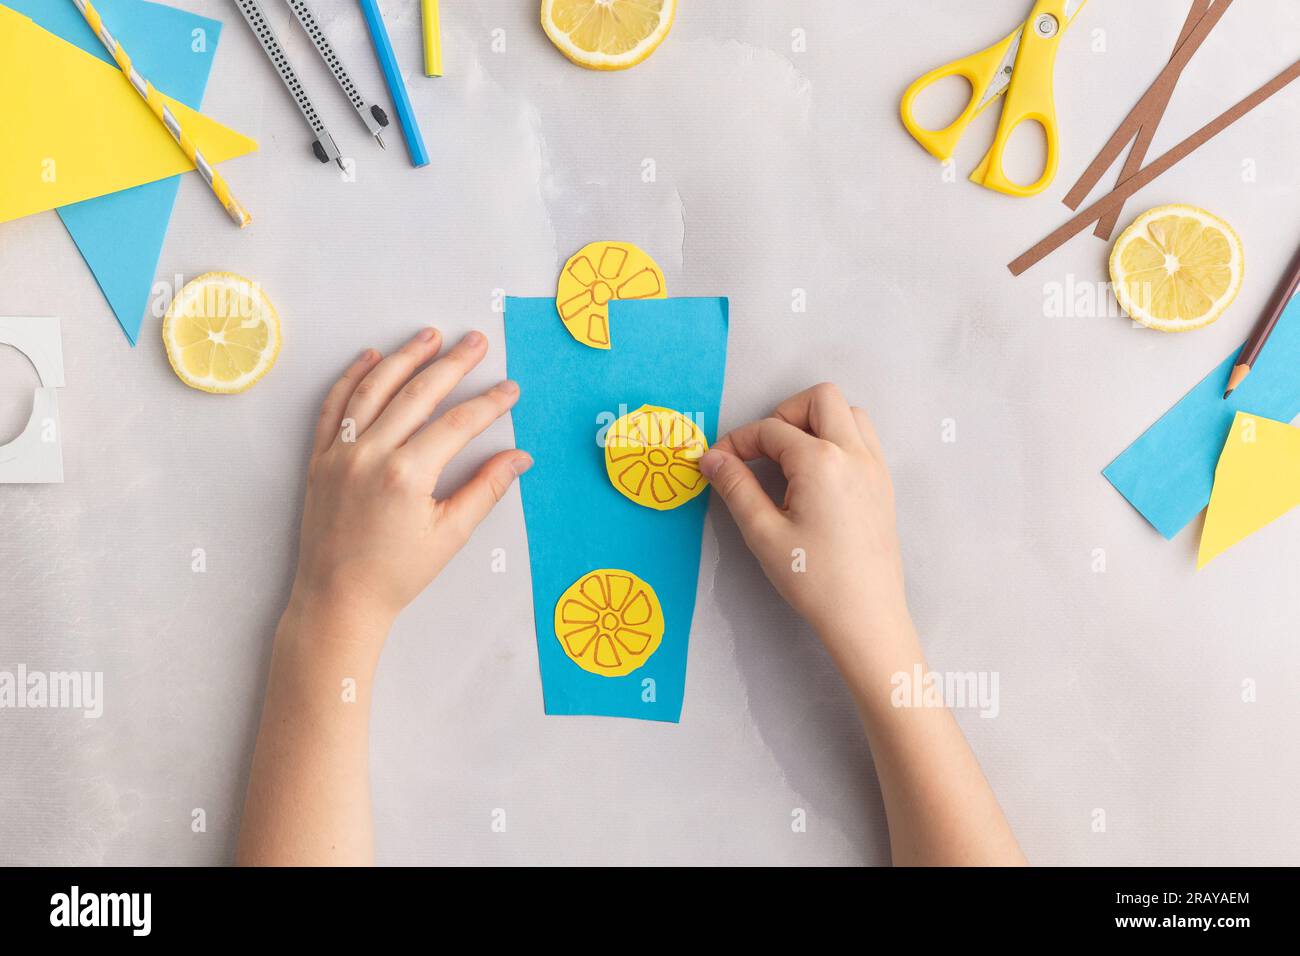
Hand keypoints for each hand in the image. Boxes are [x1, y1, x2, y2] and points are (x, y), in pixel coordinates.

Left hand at [290, 328, 530, 636]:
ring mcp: (340, 453)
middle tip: (477, 341)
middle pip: (418, 393)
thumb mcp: (450, 535)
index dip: (489, 403)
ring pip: (375, 388)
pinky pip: (334, 405)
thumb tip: (520, 458)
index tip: (511, 389)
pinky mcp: (319, 458)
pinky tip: (371, 357)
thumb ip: (486, 490)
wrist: (337, 600)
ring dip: (405, 357)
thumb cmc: (396, 575)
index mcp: (407, 474)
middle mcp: (370, 454)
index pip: (458, 423)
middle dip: (452, 364)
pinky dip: (352, 377)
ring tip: (430, 335)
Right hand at [698, 384, 911, 679]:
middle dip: (784, 414)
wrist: (866, 615)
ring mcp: (874, 467)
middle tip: (762, 450)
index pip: (771, 430)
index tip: (718, 462)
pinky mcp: (883, 484)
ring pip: (848, 413)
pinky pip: (863, 438)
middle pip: (819, 399)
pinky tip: (816, 476)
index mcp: (821, 462)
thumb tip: (711, 458)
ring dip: (816, 422)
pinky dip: (837, 439)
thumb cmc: (814, 580)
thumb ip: (736, 487)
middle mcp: (853, 453)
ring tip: (790, 459)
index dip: (737, 442)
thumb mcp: (763, 534)